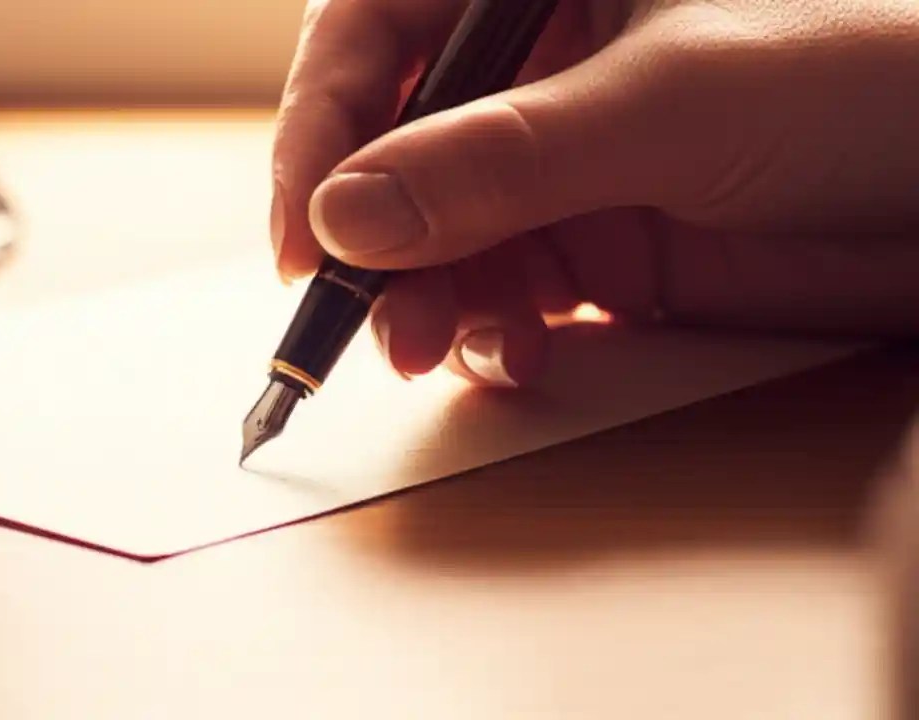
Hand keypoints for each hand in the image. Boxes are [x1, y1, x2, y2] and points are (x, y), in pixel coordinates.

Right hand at [270, 0, 918, 385]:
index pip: (376, 36)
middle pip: (391, 147)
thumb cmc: (865, 77)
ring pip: (436, 234)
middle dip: (367, 234)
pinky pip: (503, 291)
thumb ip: (502, 159)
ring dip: (420, 297)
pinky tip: (510, 353)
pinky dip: (491, 331)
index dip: (320, 128)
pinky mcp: (597, 245)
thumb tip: (350, 214)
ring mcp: (562, 163)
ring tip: (427, 347)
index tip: (306, 228)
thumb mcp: (670, 104)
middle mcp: (538, 67)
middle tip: (362, 309)